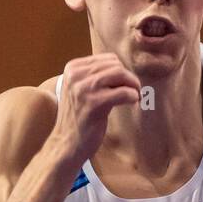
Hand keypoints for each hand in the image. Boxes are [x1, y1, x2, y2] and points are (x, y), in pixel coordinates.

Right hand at [50, 53, 141, 171]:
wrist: (67, 142)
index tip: (126, 86)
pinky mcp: (94, 103)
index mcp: (73, 68)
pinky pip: (124, 92)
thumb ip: (95, 76)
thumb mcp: (81, 90)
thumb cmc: (80, 118)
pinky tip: (133, 104)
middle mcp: (76, 75)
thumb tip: (122, 68)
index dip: (122, 72)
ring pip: (121, 74)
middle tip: (134, 93)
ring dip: (134, 87)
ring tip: (135, 98)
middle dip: (130, 79)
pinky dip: (133, 97)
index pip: (108, 59)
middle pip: (116, 65)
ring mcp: (84, 88)